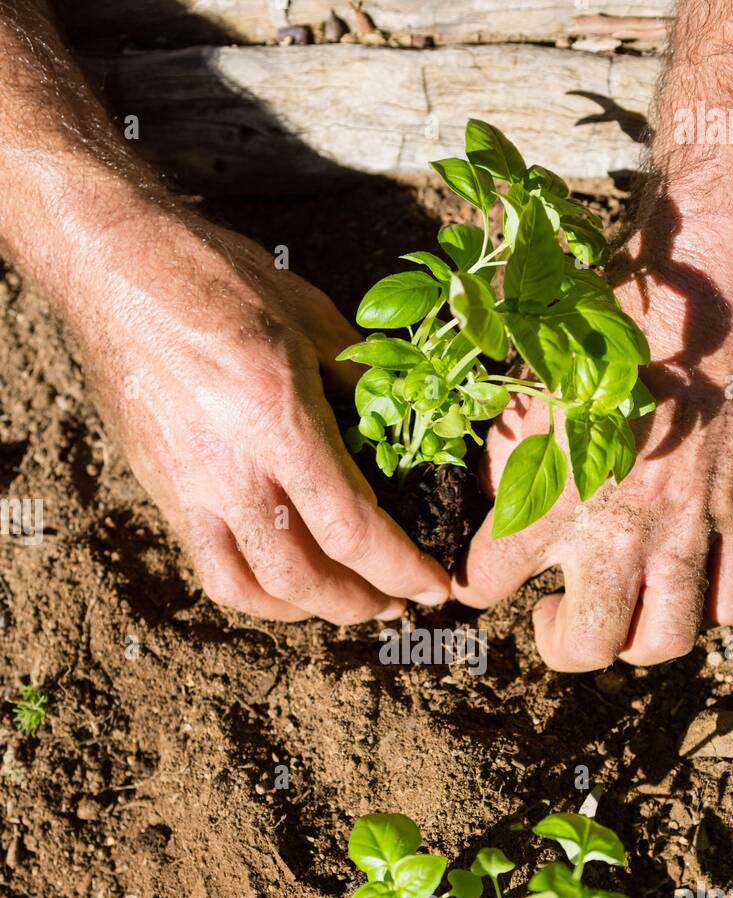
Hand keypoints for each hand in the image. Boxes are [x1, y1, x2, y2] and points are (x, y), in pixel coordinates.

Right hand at [67, 206, 449, 623]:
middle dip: (361, 604)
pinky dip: (258, 594)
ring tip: (347, 604)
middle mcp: (229, 467)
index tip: (434, 584)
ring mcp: (189, 487)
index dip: (400, 569)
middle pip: (303, 577)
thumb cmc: (215, 277)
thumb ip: (358, 381)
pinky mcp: (164, 492)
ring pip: (253, 588)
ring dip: (311, 611)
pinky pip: (212, 569)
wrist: (113, 267)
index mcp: (276, 418)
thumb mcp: (309, 316)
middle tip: (398, 602)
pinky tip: (287, 585)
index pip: (349, 528)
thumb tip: (400, 427)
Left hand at [452, 238, 732, 670]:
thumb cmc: (608, 326)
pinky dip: (708, 606)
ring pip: (662, 640)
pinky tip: (688, 583)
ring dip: (633, 641)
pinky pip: (731, 599)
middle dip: (558, 645)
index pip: (485, 581)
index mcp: (549, 497)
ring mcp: (685, 530)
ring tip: (621, 613)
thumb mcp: (528, 385)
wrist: (709, 291)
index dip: (471, 586)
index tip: (478, 579)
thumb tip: (493, 502)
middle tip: (551, 615)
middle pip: (585, 647)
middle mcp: (616, 531)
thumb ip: (503, 456)